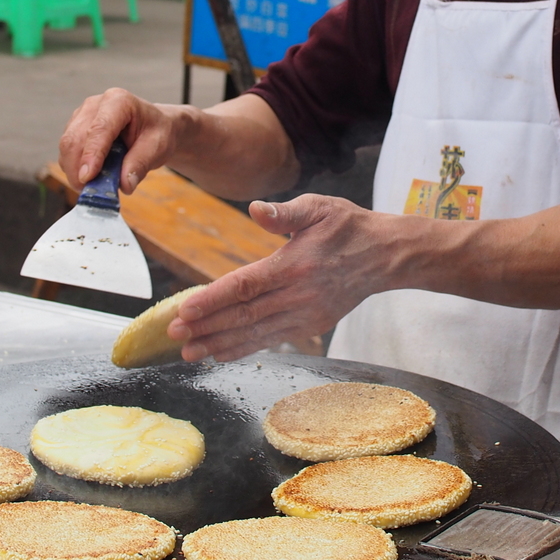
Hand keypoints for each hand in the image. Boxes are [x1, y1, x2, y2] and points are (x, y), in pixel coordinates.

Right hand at [58, 88, 186, 193]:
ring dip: (74, 171)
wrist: (153, 127)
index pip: (99, 129)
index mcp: (118, 101)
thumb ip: (140, 164)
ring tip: (93, 188)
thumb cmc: (156, 132)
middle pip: (75, 138)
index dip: (91, 154)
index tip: (87, 178)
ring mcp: (81, 115)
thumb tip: (125, 184)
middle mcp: (95, 105)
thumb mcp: (157, 147)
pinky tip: (90, 178)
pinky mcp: (74, 128)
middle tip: (89, 192)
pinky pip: (67, 152)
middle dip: (77, 169)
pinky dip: (74, 169)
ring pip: (66, 146)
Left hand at [170, 194, 396, 360]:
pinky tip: (222, 353)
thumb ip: (284, 212)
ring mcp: (306, 314)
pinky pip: (272, 340)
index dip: (213, 299)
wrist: (385, 255)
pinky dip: (245, 348)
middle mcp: (299, 294)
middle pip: (245, 315)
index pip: (245, 285)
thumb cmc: (347, 226)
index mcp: (295, 264)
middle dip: (207, 327)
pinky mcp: (311, 326)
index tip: (185, 309)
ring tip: (190, 352)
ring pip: (256, 333)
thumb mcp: (319, 207)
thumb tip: (254, 209)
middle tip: (174, 335)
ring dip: (220, 344)